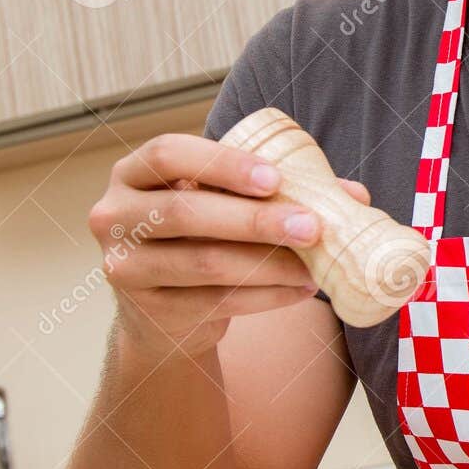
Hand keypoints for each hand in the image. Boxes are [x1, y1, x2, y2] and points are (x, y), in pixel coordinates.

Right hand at [88, 133, 371, 358]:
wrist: (164, 314)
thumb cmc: (203, 238)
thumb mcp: (224, 205)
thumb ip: (277, 190)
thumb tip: (355, 194)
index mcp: (133, 173)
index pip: (168, 153)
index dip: (222, 163)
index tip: (275, 177)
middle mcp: (113, 215)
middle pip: (186, 212)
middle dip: (256, 219)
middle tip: (312, 226)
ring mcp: (124, 267)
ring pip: (204, 263)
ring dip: (269, 263)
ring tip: (316, 265)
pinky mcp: (148, 312)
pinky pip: (216, 303)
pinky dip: (267, 296)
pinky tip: (301, 290)